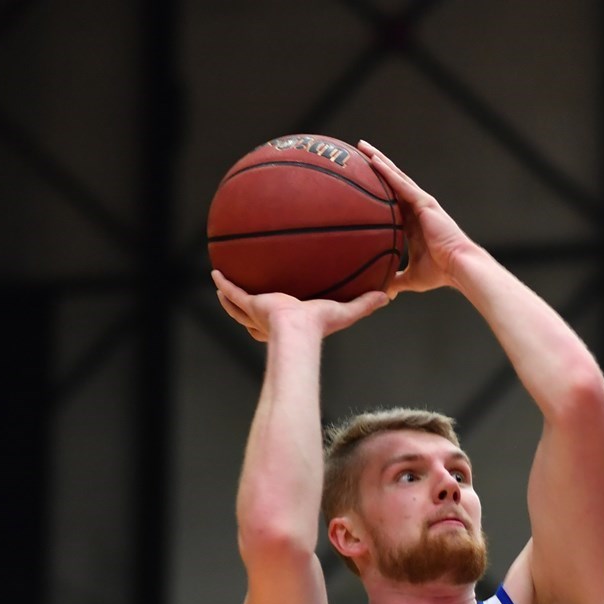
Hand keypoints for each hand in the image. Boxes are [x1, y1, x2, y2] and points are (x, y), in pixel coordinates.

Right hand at [211, 270, 389, 342]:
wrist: (299, 331)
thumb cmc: (320, 327)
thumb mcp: (345, 311)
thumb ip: (364, 303)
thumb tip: (388, 296)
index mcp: (289, 323)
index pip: (281, 321)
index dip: (277, 316)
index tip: (277, 306)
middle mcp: (269, 320)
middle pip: (253, 316)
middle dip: (246, 308)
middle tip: (243, 297)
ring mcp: (257, 313)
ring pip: (238, 307)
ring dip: (229, 298)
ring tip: (221, 287)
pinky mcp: (250, 304)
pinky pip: (234, 292)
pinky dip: (224, 284)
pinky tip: (215, 272)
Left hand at [358, 141, 476, 294]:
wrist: (459, 267)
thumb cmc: (440, 273)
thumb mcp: (411, 278)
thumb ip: (396, 281)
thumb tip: (384, 293)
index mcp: (412, 223)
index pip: (391, 201)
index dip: (377, 188)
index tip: (360, 180)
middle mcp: (416, 209)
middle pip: (391, 182)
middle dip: (375, 166)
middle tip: (357, 152)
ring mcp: (421, 203)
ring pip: (395, 176)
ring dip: (378, 160)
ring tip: (361, 147)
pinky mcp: (424, 202)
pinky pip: (401, 183)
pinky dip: (387, 171)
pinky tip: (373, 160)